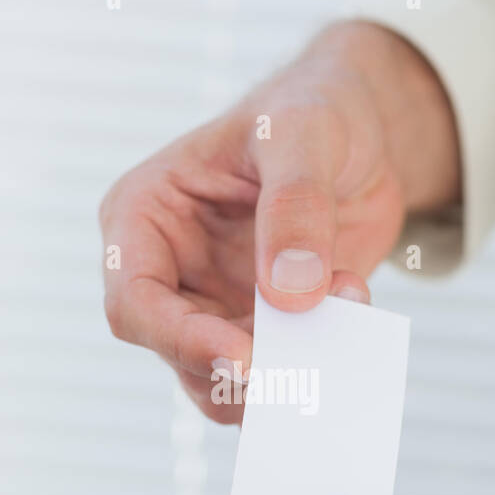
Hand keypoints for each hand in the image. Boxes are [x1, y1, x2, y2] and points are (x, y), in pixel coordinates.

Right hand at [100, 21, 459, 421]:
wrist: (361, 134)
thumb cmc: (311, 112)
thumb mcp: (303, 133)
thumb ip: (295, 206)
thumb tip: (290, 293)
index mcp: (143, 217)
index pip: (133, 302)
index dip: (181, 340)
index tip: (246, 357)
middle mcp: (168, 272)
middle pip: (179, 356)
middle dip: (244, 367)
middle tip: (308, 361)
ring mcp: (214, 307)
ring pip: (226, 382)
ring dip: (289, 367)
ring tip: (347, 305)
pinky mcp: (262, 329)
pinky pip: (281, 373)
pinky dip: (319, 362)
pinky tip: (356, 309)